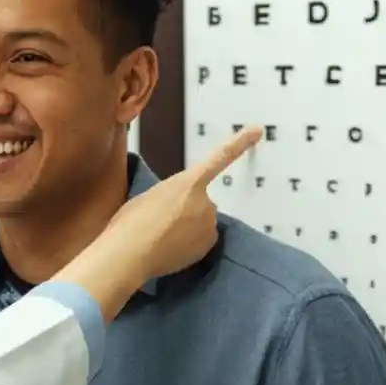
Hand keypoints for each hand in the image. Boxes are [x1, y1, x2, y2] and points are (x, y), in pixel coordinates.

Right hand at [51, 126, 262, 321]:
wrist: (128, 254)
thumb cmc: (130, 222)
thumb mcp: (147, 197)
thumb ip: (169, 197)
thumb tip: (177, 210)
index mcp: (187, 183)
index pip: (218, 158)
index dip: (239, 143)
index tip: (256, 130)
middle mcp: (205, 202)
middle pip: (200, 202)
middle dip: (186, 209)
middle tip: (160, 219)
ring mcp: (208, 226)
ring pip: (201, 223)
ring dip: (187, 227)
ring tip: (160, 235)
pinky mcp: (207, 247)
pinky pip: (200, 241)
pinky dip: (188, 244)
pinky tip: (166, 248)